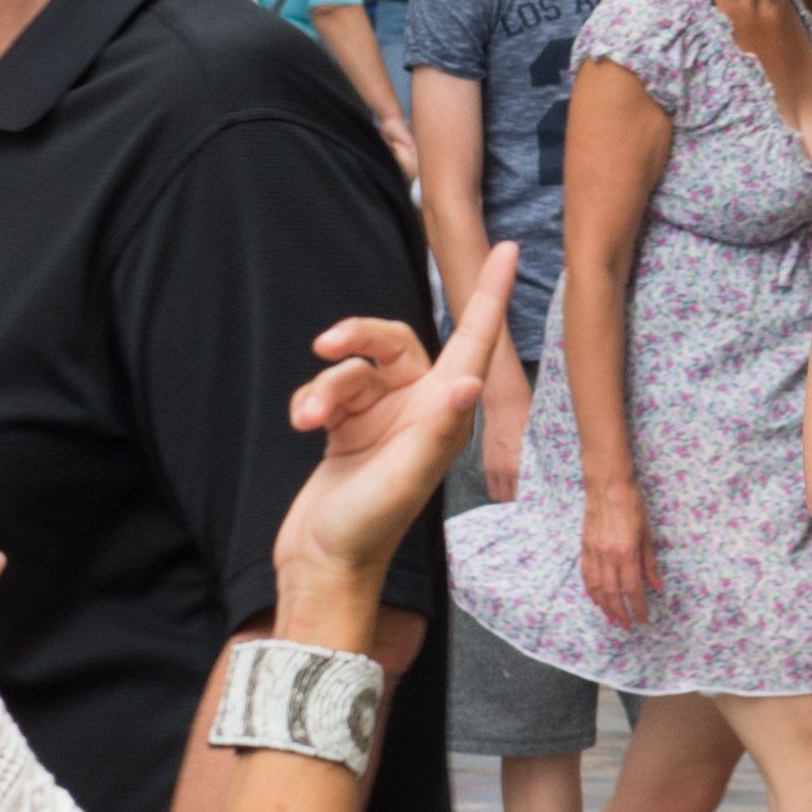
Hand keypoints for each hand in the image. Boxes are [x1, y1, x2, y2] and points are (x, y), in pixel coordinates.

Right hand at [269, 294, 506, 604]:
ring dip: (326, 384)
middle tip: (326, 343)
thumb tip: (468, 383)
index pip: (474, 342)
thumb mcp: (405, 478)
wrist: (321, 562)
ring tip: (309, 416)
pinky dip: (311, 399)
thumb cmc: (369, 527)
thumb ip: (436, 429)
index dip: (490, 294)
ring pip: (352, 366)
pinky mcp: (347, 425)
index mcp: (445, 414)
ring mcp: (382, 416)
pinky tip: (303, 424)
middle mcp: (419, 408)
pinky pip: (328, 387)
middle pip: (393, 341)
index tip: (509, 249)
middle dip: (358, 336)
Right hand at [577, 486, 658, 630]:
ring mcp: (593, 552)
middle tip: (627, 625)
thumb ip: (649, 562)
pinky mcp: (585, 546)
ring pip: (596, 587)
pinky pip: (586, 574)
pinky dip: (590, 590)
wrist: (607, 485)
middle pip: (612, 593)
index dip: (638, 606)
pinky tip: (596, 599)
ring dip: (604, 606)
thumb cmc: (632, 506)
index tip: (643, 618)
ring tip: (612, 617)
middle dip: (620, 612)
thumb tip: (655, 585)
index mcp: (626, 552)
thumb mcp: (647, 534)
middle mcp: (607, 555)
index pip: (632, 588)